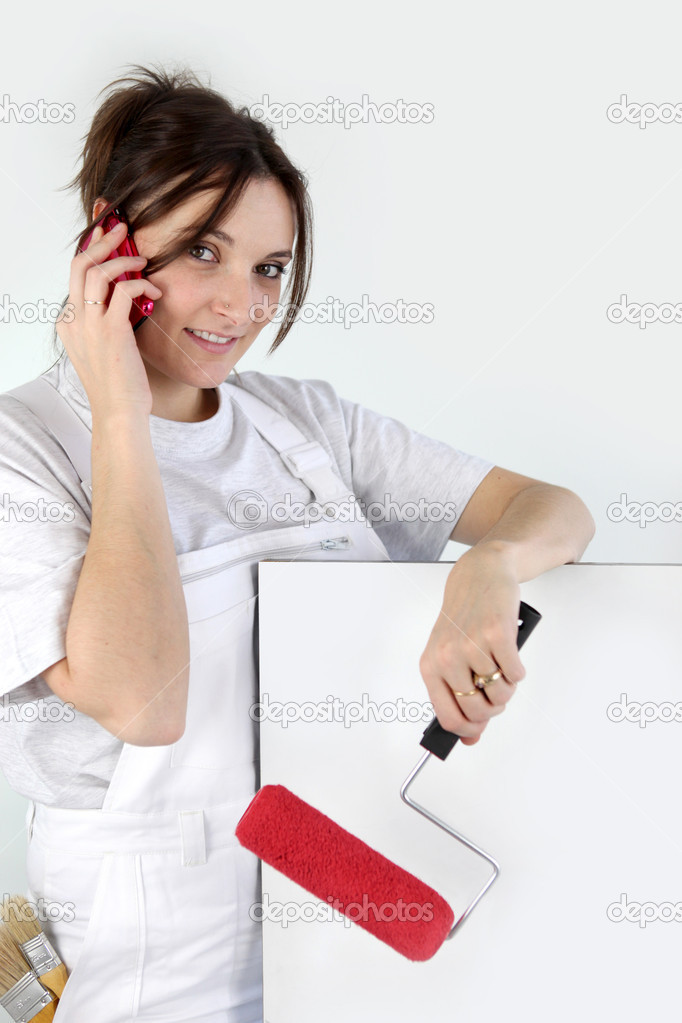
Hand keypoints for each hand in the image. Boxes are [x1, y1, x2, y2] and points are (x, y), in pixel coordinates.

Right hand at [56, 220, 162, 419]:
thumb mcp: (106, 349)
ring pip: (98, 271)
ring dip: (124, 259)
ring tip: (143, 260)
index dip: (91, 250)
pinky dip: (141, 284)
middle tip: (122, 228)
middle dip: (101, 240)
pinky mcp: (111, 331)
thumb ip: (109, 321)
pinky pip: (124, 290)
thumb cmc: (119, 385)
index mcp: (69, 324)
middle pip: (79, 263)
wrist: (119, 413)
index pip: (74, 274)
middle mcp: (73, 320)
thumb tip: (128, 296)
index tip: (107, 235)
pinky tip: (154, 292)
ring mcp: (89, 325)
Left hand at [418, 543, 524, 745]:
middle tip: (496, 690)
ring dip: (507, 686)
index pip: (448, 717)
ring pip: (500, 694)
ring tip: (501, 666)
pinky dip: (518, 670)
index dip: (468, 730)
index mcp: (431, 665)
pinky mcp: (498, 634)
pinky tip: (510, 654)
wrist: (479, 574)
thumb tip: (470, 737)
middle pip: (478, 711)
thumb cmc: (464, 617)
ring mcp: (472, 645)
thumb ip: (458, 696)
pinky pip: (516, 674)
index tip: (478, 730)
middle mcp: (448, 657)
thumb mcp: (450, 655)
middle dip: (493, 708)